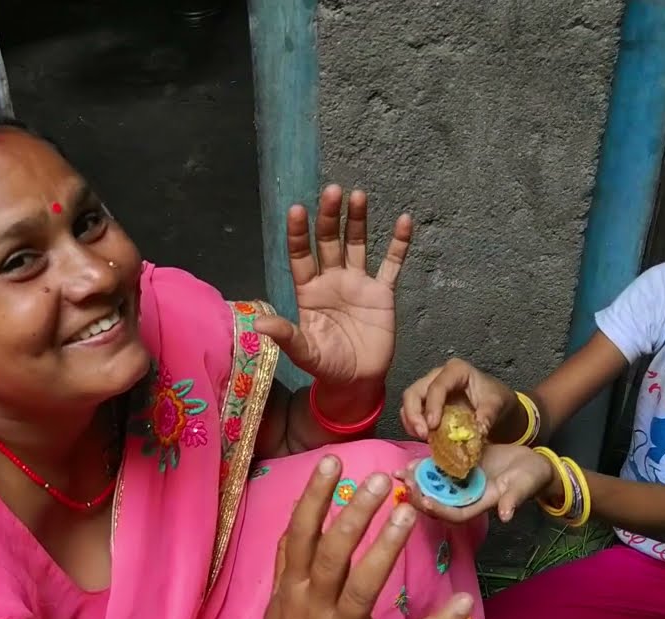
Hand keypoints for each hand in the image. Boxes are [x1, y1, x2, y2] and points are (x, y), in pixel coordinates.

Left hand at [253, 185, 411, 386]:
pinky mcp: (383, 293)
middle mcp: (332, 280)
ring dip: (358, 221)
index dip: (298, 234)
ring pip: (357, 245)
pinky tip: (404, 221)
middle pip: (329, 242)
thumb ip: (286, 336)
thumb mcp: (305, 353)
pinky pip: (392, 264)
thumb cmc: (327, 366)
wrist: (358, 381)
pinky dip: (399, 244)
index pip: (301, 256)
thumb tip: (259, 325)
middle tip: (333, 190)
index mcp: (309, 291)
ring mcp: (358, 284)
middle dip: (330, 217)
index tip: (297, 210)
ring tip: (357, 195)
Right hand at [253, 455, 471, 618]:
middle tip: (381, 479)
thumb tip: (295, 525)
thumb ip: (286, 567)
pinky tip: (461, 604)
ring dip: (385, 548)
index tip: (332, 462)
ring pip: (362, 586)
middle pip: (332, 553)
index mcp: (291, 590)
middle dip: (355, 513)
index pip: (300, 534)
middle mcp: (312, 607)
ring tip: (406, 513)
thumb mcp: (277, 607)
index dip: (315, 497)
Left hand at [395, 444, 554, 524]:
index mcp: (480, 505)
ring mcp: (461, 483)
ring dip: (417, 481)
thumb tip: (507, 515)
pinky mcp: (460, 467)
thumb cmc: (531, 478)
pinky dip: (425, 467)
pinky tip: (410, 462)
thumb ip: (514, 499)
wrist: (532, 463)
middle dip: (420, 494)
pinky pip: (438, 469)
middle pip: (439, 501)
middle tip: (405, 484)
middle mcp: (466, 496)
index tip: (425, 501)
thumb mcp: (524, 486)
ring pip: (435, 486)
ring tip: (400, 473)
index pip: (456, 514)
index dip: (440, 510)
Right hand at [400, 359, 516, 439]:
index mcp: (456, 370)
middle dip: (414, 414)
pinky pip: (411, 414)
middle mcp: (437, 376)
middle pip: (414, 392)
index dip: (433, 405)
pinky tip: (424, 438)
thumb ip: (488, 415)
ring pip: (409, 403)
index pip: (437, 386)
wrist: (496, 405)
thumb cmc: (495, 398)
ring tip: (423, 438)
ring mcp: (429, 389)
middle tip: (423, 434)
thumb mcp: (497, 404)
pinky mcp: (426, 404)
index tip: (433, 425)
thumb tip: (478, 431)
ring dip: (411, 422)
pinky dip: (413, 426)